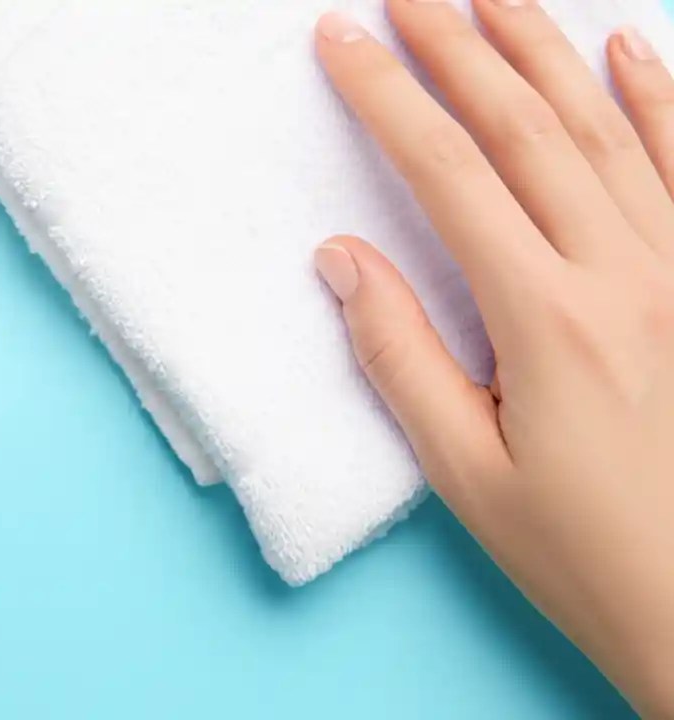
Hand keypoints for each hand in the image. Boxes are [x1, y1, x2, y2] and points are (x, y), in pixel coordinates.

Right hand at [312, 2, 673, 714]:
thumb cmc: (582, 549)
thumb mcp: (463, 473)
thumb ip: (399, 355)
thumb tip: (341, 257)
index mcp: (547, 318)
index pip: (449, 173)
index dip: (387, 96)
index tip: (342, 41)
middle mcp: (622, 273)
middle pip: (525, 127)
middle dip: (457, 46)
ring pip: (606, 127)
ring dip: (543, 49)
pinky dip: (660, 98)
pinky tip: (626, 47)